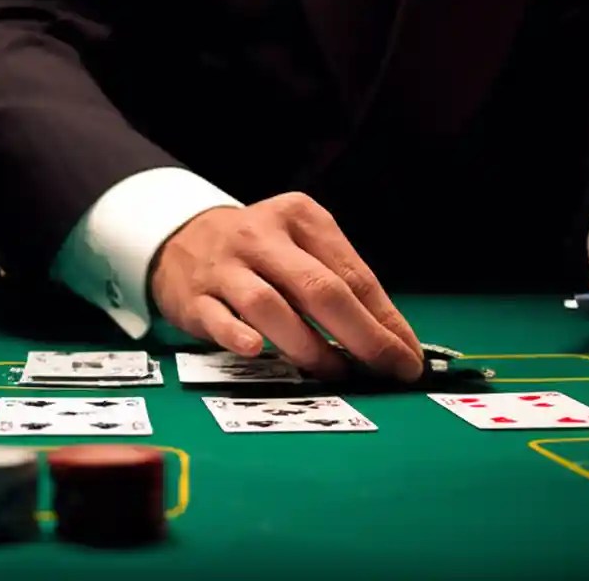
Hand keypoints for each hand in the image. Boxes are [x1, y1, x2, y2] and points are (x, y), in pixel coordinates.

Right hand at [149, 192, 423, 380]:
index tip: (408, 357)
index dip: (386, 319)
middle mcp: (262, 236)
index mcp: (300, 217)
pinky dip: (237, 336)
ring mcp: (224, 266)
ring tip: (335, 372)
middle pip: (318, 288)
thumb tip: (392, 341)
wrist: (180, 238)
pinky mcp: (193, 297)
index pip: (352, 273)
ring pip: (269, 305)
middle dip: (361, 335)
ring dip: (308, 346)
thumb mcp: (300, 246)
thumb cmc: (259, 253)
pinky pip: (217, 319)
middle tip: (387, 370)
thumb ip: (339, 284)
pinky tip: (256, 351)